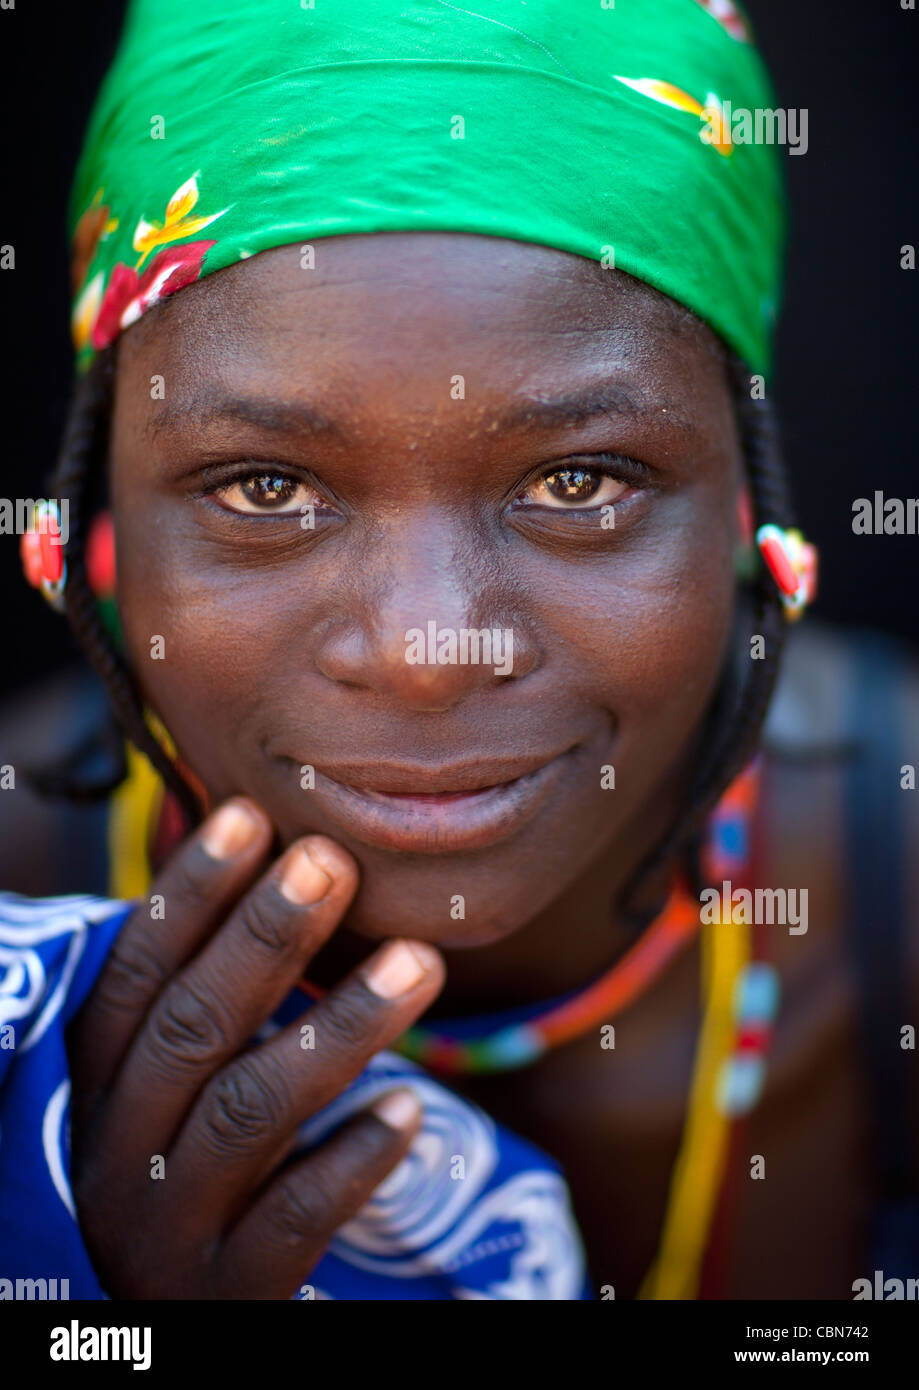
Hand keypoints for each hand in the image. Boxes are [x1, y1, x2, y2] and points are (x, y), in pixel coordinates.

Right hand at [66, 797, 444, 1298]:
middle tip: (333, 863)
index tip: (249, 817)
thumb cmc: (183, 1172)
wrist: (168, 1326)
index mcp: (99, 1085)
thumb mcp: (167, 1090)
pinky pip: (295, 1219)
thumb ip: (204, 1000)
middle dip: (264, 939)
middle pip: (190, 1028)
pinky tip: (410, 1108)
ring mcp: (166, 1226)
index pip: (134, 973)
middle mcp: (116, 1150)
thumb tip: (272, 866)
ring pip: (250, 1112)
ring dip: (337, 1029)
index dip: (188, 894)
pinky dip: (352, 1159)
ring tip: (418, 962)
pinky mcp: (227, 1293)